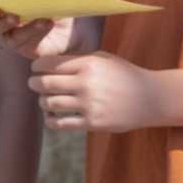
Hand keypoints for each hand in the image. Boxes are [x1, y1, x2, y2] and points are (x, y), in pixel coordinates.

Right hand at [0, 8, 77, 61]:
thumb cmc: (52, 5)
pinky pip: (31, 44)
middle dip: (2, 22)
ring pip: (15, 38)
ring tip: (42, 20)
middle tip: (13, 17)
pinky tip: (48, 23)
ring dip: (27, 29)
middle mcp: (6, 28)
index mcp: (4, 11)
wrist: (72, 25)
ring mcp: (17, 41)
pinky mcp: (30, 51)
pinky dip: (39, 33)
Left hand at [28, 51, 156, 133]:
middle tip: (32, 83)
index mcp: (88, 64)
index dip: (36, 66)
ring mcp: (88, 104)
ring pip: (49, 104)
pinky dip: (50, 121)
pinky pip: (60, 123)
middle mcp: (86, 83)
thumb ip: (78, 59)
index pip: (50, 63)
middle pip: (45, 83)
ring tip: (45, 100)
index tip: (35, 68)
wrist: (149, 98)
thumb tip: (49, 62)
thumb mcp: (103, 59)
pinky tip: (51, 117)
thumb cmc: (124, 75)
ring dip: (42, 102)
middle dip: (33, 83)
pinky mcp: (92, 122)